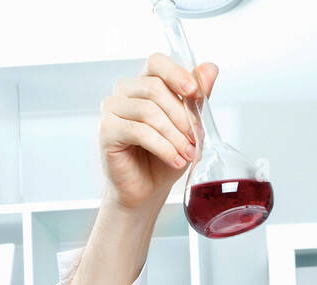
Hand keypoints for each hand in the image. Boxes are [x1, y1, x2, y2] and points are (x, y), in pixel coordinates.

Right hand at [99, 53, 218, 210]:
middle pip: (155, 88)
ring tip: (188, 154)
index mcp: (143, 83)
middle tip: (197, 139)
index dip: (176, 73)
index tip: (195, 92)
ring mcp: (112, 109)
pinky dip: (163, 147)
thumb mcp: (187, 126)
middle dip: (182, 116)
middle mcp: (124, 91)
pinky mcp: (106, 131)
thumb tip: (210, 69)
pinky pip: (139, 132)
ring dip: (175, 136)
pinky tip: (175, 160)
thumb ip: (196, 98)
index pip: (156, 62)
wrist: (147, 189)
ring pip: (149, 111)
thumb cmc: (165, 156)